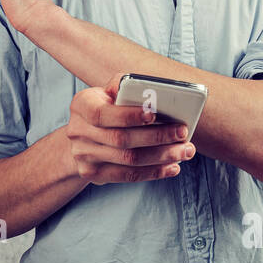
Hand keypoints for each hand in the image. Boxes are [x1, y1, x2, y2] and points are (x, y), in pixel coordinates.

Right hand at [67, 74, 195, 185]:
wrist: (83, 137)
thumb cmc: (106, 107)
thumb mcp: (109, 92)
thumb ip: (124, 86)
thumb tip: (151, 91)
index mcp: (81, 105)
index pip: (102, 113)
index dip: (128, 115)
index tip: (155, 114)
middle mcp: (77, 131)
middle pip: (120, 139)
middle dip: (156, 137)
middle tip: (182, 133)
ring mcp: (83, 155)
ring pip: (128, 159)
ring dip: (161, 156)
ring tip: (184, 151)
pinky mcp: (92, 174)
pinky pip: (127, 176)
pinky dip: (153, 172)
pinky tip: (172, 167)